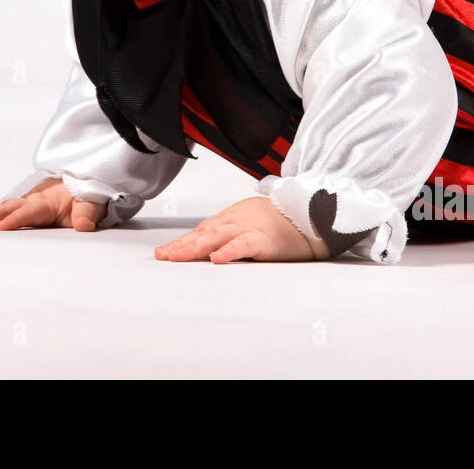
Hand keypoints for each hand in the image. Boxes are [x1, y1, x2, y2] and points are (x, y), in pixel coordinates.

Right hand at [0, 177, 108, 231]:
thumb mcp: (93, 203)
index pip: (30, 211)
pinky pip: (3, 210)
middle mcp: (33, 200)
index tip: (1, 227)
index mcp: (48, 201)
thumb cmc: (85, 194)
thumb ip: (87, 213)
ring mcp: (25, 202)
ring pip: (2, 208)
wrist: (83, 181)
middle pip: (8, 208)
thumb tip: (83, 225)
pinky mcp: (22, 207)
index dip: (17, 218)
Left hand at [154, 196, 331, 263]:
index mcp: (231, 218)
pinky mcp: (264, 238)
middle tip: (163, 256)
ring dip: (196, 247)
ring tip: (178, 256)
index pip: (201, 230)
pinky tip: (217, 258)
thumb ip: (229, 233)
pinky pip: (244, 244)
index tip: (163, 252)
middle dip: (182, 244)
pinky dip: (229, 251)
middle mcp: (235, 220)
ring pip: (218, 236)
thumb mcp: (249, 223)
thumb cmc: (280, 221)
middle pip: (204, 233)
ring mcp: (249, 227)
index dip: (181, 241)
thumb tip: (208, 248)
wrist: (310, 214)